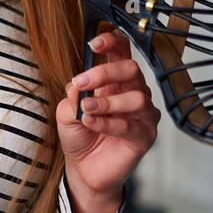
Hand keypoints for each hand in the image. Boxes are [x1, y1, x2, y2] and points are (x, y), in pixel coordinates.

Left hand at [55, 25, 160, 212]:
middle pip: (131, 69)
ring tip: (86, 110)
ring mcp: (143, 114)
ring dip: (106, 102)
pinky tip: (91, 123)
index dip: (112, 42)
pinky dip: (108, 122)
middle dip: (104, 73)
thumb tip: (78, 83)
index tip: (95, 44)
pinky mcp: (145, 136)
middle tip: (81, 83)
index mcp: (115, 81)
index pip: (122, 52)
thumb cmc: (80, 136)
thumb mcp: (67, 112)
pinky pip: (131, 124)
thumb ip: (73, 95)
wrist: (84, 170)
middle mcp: (133, 93)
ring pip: (136, 97)